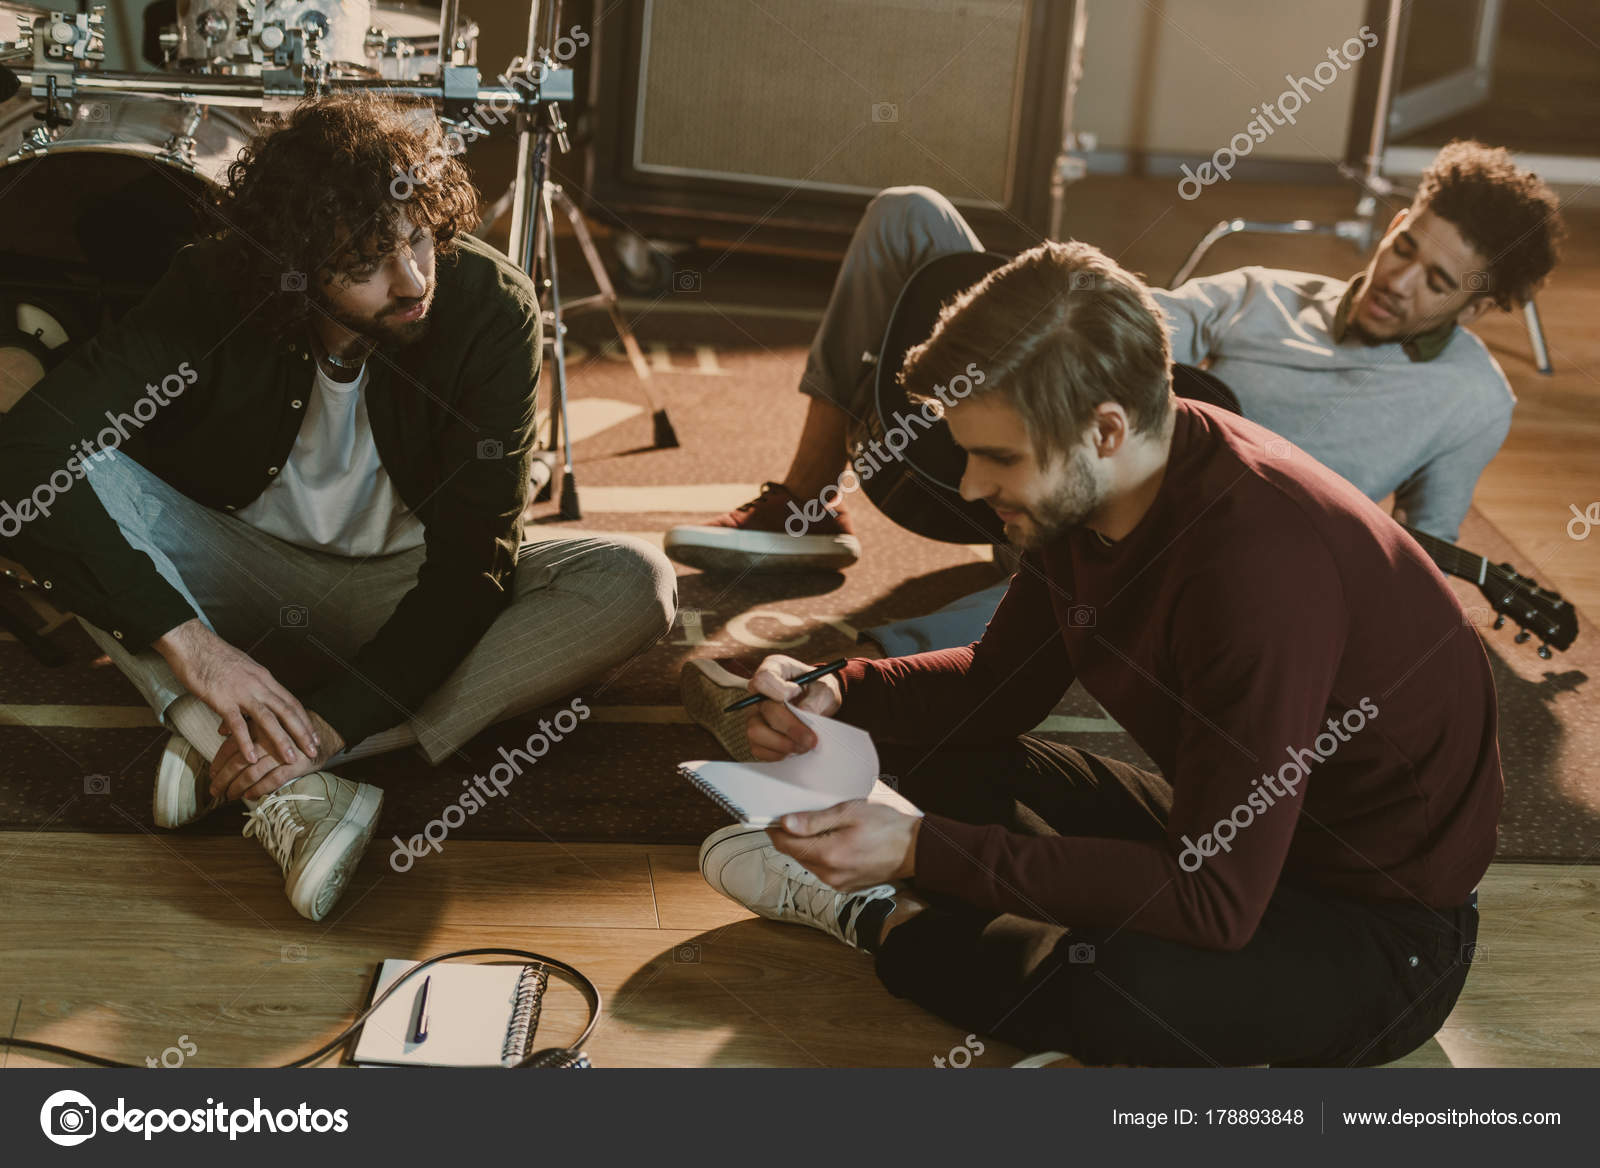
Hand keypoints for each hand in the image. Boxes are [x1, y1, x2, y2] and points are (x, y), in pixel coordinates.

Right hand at [154, 618, 320, 768]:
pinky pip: (237, 724)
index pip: (291, 702)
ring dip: (281, 740)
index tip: (314, 736)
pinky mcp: (222, 699)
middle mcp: (258, 684)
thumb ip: (253, 686)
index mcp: (264, 678)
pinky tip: (252, 758)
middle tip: (313, 751)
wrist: (192, 644)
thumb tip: (258, 701)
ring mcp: (241, 692)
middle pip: (287, 711)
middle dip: (302, 733)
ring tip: (291, 758)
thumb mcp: (242, 670)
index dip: (304, 720)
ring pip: (268, 719)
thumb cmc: (214, 657)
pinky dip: (246, 742)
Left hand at [210, 709, 343, 802]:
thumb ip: (244, 725)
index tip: (212, 774)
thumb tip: (220, 729)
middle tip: (215, 791)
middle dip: (223, 779)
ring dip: (237, 787)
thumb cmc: (288, 731)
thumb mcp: (265, 722)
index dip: (218, 763)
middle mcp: (268, 738)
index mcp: (259, 726)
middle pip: (238, 762)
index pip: (231, 746)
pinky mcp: (295, 765)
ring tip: (229, 796)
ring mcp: (282, 752)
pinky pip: (272, 780)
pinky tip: (249, 796)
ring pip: (252, 773)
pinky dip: (258, 789)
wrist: (322, 735)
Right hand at [744, 654, 842, 761]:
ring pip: (755, 731)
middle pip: (764, 710)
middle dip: (790, 727)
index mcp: (774, 669)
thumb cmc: (819, 690)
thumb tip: (805, 714)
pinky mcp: (757, 734)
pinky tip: (794, 750)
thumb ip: (815, 699)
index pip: (763, 678)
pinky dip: (777, 753)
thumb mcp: (824, 688)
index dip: (778, 690)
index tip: (797, 694)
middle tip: (811, 739)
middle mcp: (759, 692)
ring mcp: (756, 714)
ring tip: (803, 747)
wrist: (819, 703)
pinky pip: (758, 748)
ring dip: (782, 743)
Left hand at [767, 799, 918, 890]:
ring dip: (807, 845)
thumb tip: (786, 824)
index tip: (773, 816)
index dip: (775, 829)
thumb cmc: (886, 826)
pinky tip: (834, 840)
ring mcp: (837, 883)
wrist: (914, 849)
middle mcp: (829, 875)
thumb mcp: (850, 812)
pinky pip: (822, 869)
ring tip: (823, 826)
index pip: (785, 844)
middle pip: (795, 854)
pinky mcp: (844, 886)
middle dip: (792, 835)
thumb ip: (815, 820)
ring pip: (808, 862)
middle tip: (799, 814)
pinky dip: (821, 854)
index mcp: (828, 855)